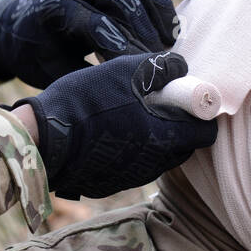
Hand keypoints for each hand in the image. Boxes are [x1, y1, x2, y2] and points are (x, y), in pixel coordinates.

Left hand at [0, 0, 201, 88]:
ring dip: (160, 7)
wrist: (19, 26)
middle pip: (121, 1)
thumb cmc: (38, 56)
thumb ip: (83, 78)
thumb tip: (121, 95)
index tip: (144, 71)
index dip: (124, 48)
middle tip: (164, 58)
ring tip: (175, 35)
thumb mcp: (51, 72)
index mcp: (58, 9)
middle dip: (146, 31)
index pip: (98, 25)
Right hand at [15, 50, 217, 198]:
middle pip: (185, 146)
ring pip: (160, 157)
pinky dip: (134, 150)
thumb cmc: (86, 101)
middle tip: (159, 105)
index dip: (201, 115)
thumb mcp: (125, 71)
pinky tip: (112, 132)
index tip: (187, 100)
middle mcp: (155, 164)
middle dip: (180, 127)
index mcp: (165, 138)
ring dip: (156, 138)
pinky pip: (135, 165)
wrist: (45, 139)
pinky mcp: (115, 183)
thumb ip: (161, 68)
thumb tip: (181, 67)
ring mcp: (135, 176)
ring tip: (132, 116)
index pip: (206, 134)